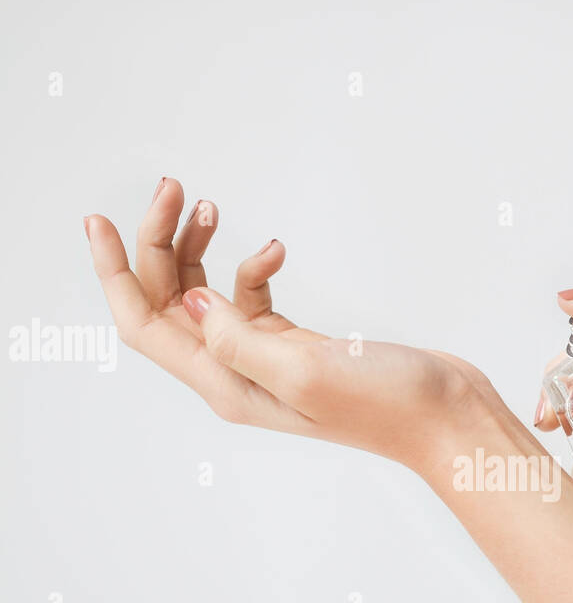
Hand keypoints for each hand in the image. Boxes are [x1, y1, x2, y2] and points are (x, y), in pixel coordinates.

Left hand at [85, 178, 494, 471]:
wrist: (445, 416)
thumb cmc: (386, 405)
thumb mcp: (304, 371)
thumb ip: (238, 339)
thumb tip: (191, 300)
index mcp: (228, 385)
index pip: (145, 325)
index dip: (114, 274)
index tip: (97, 222)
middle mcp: (237, 373)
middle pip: (169, 301)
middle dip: (159, 242)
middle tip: (173, 186)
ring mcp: (265, 357)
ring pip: (205, 292)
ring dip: (198, 247)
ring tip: (209, 203)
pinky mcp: (295, 343)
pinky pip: (251, 295)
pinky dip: (254, 264)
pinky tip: (275, 247)